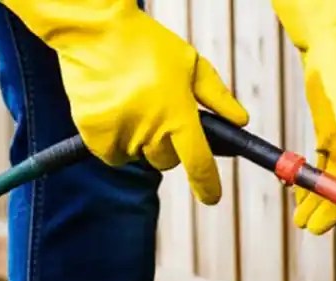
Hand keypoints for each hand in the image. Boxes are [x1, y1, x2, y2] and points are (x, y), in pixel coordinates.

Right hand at [0, 0, 248, 204]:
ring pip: (139, 157)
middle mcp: (150, 129)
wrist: (95, 29)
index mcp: (178, 115)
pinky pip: (112, 154)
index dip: (208, 185)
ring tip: (135, 105)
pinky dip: (116, 142)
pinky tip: (116, 113)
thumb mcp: (191, 64)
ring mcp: (120, 133)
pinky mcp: (94, 133)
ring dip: (141, 142)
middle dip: (169, 145)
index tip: (211, 196)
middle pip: (167, 161)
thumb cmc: (147, 44)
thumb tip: (241, 122)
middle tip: (160, 114)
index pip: (199, 164)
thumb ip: (217, 97)